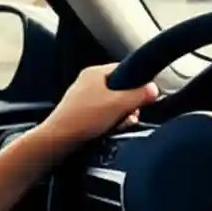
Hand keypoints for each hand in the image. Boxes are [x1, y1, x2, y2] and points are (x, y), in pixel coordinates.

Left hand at [42, 63, 158, 146]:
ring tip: (119, 125)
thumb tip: (154, 89)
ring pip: (112, 104)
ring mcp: (83, 98)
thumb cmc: (83, 119)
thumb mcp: (119, 105)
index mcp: (96, 73)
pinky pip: (102, 115)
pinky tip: (109, 131)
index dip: (138, 83)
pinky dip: (109, 122)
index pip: (125, 69)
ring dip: (120, 115)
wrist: (57, 141)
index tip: (145, 96)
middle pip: (120, 89)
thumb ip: (139, 95)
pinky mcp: (80, 114)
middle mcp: (88, 82)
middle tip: (131, 115)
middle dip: (129, 104)